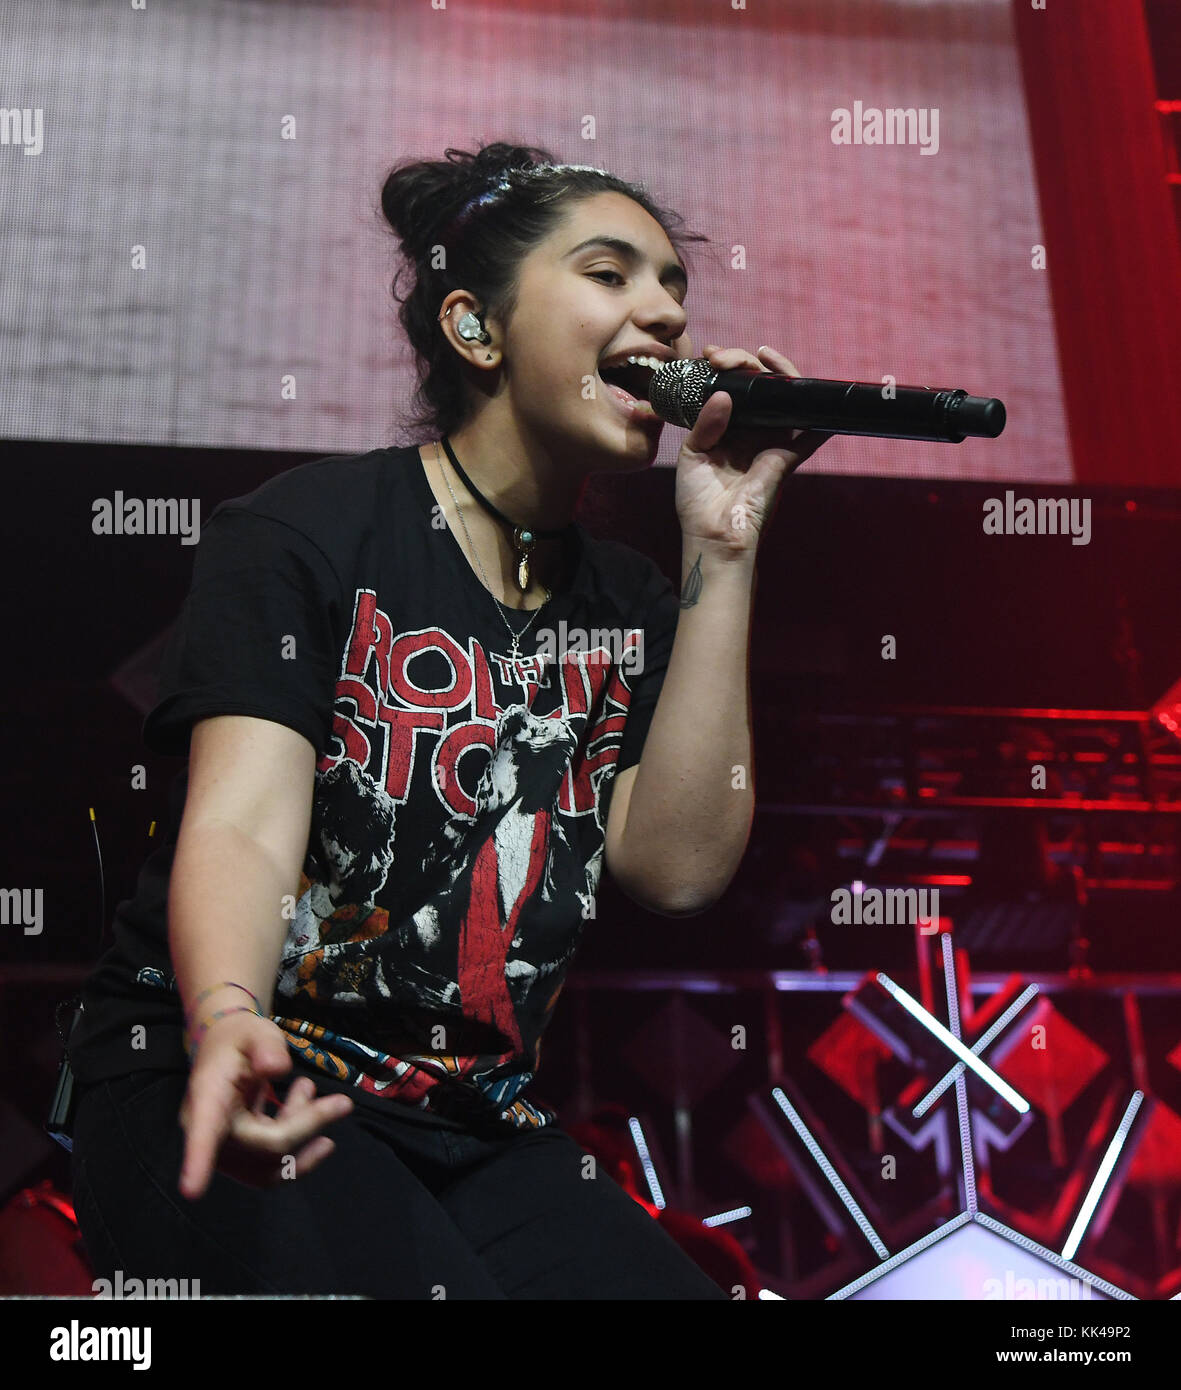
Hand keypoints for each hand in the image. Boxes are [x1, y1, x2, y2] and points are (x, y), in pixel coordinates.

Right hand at [177, 1011, 353, 1199]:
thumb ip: (266, 1046)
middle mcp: (208, 1130)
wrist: (228, 1049)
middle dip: (306, 1127)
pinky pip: (270, 1168)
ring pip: (268, 1165)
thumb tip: (277, 1068)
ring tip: (333, 1104)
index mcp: (207, 1098)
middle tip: (343, 1103)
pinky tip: (316, 1119)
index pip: (202, 1132)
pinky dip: (300, 1150)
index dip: (197, 1161)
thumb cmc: (239, 1038)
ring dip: (306, 1141)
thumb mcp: (254, 1031)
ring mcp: (222, 1147)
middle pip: (260, 1146)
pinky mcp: (240, 1154)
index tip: (192, 1190)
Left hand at [675, 345, 832, 553]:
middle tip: (722, 357)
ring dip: (778, 372)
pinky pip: (810, 434)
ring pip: (785, 398)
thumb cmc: (698, 501)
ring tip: (761, 356)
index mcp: (727, 429)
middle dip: (743, 362)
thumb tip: (725, 394)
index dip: (725, 367)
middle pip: (758, 386)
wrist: (713, 536)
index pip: (732, 388)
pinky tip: (818, 393)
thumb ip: (706, 423)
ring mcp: (771, 442)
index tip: (709, 356)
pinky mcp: (787, 458)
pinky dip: (820, 415)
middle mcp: (751, 431)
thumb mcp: (693, 455)